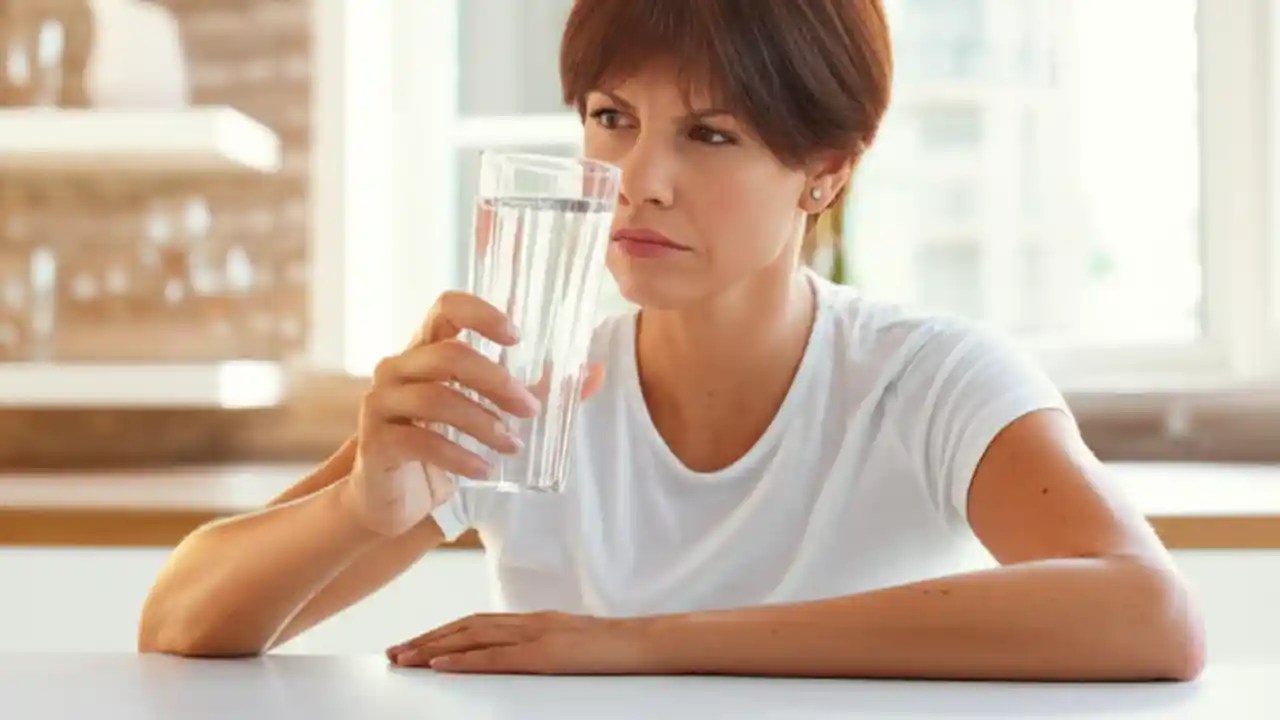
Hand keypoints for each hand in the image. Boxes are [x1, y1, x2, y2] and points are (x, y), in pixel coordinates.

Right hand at [342, 291, 541, 537]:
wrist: (391, 499)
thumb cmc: (442, 444)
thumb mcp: (490, 413)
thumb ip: (538, 391)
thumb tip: (595, 373)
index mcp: (425, 348)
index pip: (446, 305)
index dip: (481, 313)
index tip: (516, 337)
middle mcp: (398, 366)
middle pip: (448, 354)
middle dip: (497, 381)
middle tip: (531, 409)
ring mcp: (381, 401)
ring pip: (436, 398)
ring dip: (483, 422)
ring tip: (513, 445)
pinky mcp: (376, 440)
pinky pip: (422, 441)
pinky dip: (459, 456)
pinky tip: (484, 470)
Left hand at [385, 611, 654, 674]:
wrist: (642, 643)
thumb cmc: (609, 649)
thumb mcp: (567, 644)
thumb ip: (538, 646)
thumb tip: (513, 658)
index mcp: (531, 620)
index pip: (476, 623)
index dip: (442, 631)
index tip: (414, 644)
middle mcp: (527, 622)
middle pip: (465, 627)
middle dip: (426, 639)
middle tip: (394, 652)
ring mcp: (535, 636)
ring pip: (472, 638)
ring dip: (433, 647)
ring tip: (405, 658)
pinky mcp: (544, 654)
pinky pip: (496, 657)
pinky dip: (464, 660)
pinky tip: (440, 665)